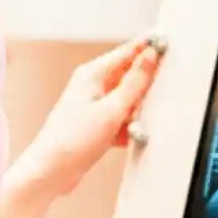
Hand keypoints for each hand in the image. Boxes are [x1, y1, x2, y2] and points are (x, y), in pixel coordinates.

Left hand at [21, 37, 161, 195]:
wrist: (51, 172)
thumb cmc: (71, 140)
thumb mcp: (111, 110)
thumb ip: (134, 84)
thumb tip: (149, 57)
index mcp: (92, 74)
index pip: (127, 52)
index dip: (148, 47)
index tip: (167, 44)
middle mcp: (92, 87)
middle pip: (129, 77)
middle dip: (144, 88)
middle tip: (155, 96)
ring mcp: (95, 107)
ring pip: (128, 101)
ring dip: (136, 112)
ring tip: (133, 125)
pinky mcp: (97, 126)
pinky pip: (122, 120)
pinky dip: (127, 128)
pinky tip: (127, 138)